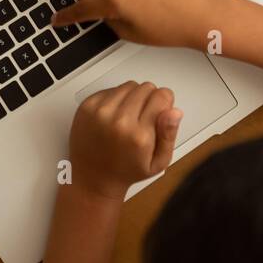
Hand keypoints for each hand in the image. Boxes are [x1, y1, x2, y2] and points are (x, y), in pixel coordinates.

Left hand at [69, 81, 182, 199]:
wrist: (92, 177)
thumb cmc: (125, 171)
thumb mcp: (157, 163)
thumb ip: (169, 135)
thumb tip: (174, 111)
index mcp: (139, 135)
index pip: (162, 96)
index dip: (164, 104)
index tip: (159, 115)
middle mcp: (119, 121)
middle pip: (146, 87)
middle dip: (150, 100)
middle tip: (143, 119)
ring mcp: (100, 112)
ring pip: (129, 85)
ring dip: (133, 97)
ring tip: (129, 117)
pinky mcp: (88, 106)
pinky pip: (111, 88)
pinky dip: (116, 98)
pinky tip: (114, 116)